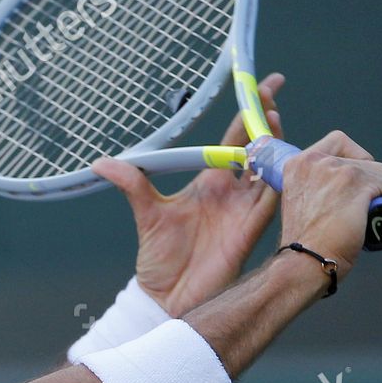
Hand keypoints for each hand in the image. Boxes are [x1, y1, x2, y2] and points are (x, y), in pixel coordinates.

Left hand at [91, 73, 286, 316]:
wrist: (166, 297)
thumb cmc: (159, 259)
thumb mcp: (146, 214)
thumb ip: (132, 185)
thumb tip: (101, 163)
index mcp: (209, 182)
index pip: (233, 138)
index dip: (248, 112)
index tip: (261, 85)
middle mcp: (232, 192)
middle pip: (257, 147)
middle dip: (266, 119)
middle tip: (270, 93)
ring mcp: (245, 210)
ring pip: (268, 169)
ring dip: (273, 146)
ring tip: (273, 120)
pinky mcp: (251, 230)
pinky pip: (272, 200)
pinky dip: (278, 181)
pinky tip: (280, 163)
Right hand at [277, 130, 381, 277]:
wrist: (301, 263)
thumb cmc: (303, 242)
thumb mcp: (300, 201)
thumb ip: (314, 185)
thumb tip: (338, 187)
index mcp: (298, 163)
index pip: (339, 141)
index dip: (355, 157)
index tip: (356, 179)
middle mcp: (317, 161)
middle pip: (368, 161)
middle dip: (375, 184)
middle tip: (372, 208)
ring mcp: (338, 171)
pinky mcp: (359, 186)